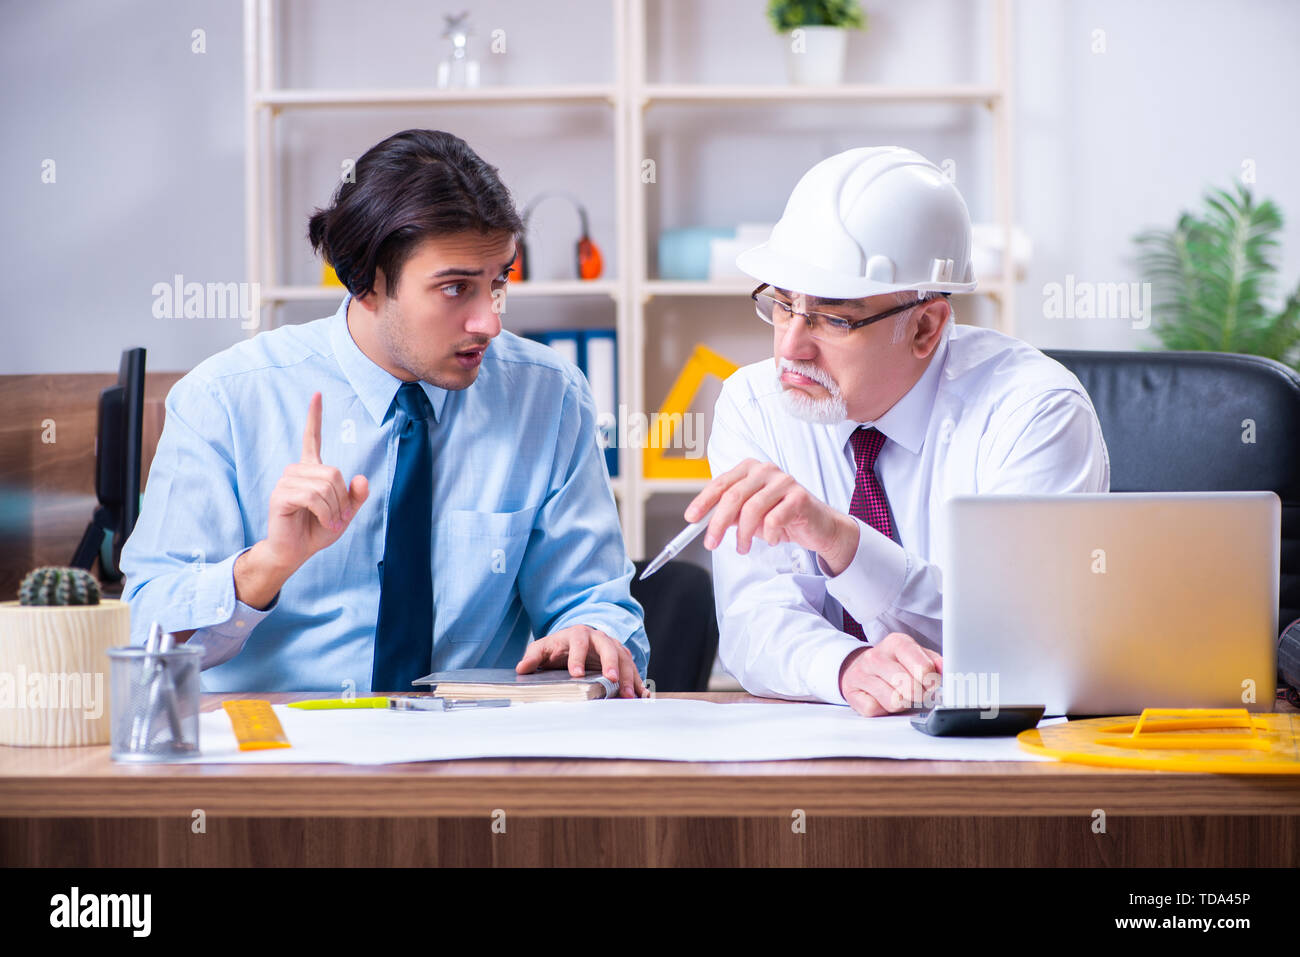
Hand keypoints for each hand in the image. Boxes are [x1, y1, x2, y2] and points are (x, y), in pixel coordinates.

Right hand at [255, 392, 369, 582]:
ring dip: (334, 509)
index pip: (311, 437)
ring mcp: (287, 481)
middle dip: (342, 499)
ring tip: (329, 521)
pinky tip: (322, 522)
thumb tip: (362, 477)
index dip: (315, 416)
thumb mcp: (345, 513)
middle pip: (334, 473)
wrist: (296, 552)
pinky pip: (313, 496)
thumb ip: (356, 496)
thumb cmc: (318, 530)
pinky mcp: (280, 495)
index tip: (318, 394)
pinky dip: (325, 513)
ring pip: (325, 485)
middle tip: (339, 517)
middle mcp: (297, 471)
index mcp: (311, 470)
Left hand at [516, 625, 646, 698]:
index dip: (578, 658)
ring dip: (628, 676)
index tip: (577, 674)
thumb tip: (521, 668)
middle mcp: (599, 638)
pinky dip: (638, 682)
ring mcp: (613, 647)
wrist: (575, 641)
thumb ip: (533, 657)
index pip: (578, 643)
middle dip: (611, 663)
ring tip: (628, 695)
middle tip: (612, 679)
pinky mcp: (622, 659)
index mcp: (577, 634)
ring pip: (624, 658)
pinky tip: (642, 695)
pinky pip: (633, 669)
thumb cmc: (558, 646)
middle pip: (608, 647)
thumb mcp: (542, 648)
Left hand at [684, 458, 859, 574]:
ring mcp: (784, 481)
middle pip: (733, 496)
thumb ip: (730, 513)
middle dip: (718, 523)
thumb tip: (704, 522)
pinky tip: (774, 540)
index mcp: (750, 469)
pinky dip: (769, 535)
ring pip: (752, 509)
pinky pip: (774, 519)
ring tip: (743, 548)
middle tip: (711, 544)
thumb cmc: (781, 518)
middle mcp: (765, 470)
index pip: (721, 483)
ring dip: (743, 535)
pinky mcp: (799, 497)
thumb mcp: (750, 515)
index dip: (703, 502)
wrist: (818, 526)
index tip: (691, 519)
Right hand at [839, 632, 942, 716]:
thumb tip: (945, 669)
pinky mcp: (851, 692)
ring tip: (899, 695)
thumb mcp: (916, 656)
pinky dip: (882, 709)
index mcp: (896, 643)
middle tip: (918, 693)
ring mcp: (861, 674)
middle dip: (918, 695)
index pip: (923, 668)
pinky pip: (874, 710)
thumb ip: (933, 662)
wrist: (861, 667)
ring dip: (901, 703)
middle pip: (909, 687)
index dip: (932, 682)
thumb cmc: (894, 664)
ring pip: (892, 701)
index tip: (932, 684)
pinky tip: (882, 699)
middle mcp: (876, 656)